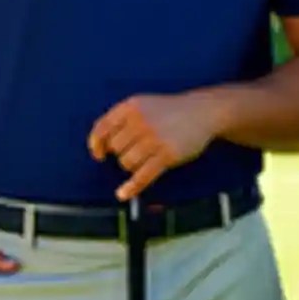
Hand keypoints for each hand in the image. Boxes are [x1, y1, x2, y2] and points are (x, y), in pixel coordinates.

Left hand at [88, 93, 224, 200]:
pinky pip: (142, 176)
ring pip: (127, 163)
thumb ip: (121, 119)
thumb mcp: (143, 104)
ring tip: (147, 156)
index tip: (99, 155)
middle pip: (116, 149)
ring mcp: (154, 139)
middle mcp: (140, 121)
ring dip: (133, 165)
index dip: (96, 144)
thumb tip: (100, 147)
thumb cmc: (169, 111)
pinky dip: (131, 188)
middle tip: (140, 147)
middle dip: (124, 152)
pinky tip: (123, 194)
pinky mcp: (167, 156)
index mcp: (131, 106)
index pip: (103, 128)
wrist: (202, 112)